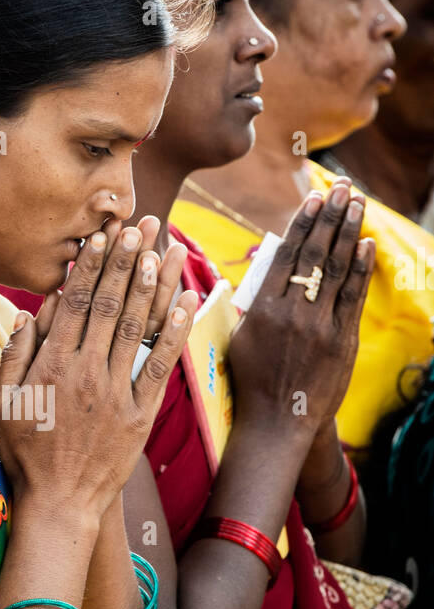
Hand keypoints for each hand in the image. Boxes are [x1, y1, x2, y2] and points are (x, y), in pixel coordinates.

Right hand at [0, 216, 197, 522]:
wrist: (59, 503)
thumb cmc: (26, 454)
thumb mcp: (4, 403)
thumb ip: (14, 356)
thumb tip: (29, 312)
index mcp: (52, 366)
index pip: (75, 303)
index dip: (91, 266)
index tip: (101, 235)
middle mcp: (85, 373)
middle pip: (110, 305)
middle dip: (125, 261)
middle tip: (138, 225)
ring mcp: (115, 393)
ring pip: (136, 327)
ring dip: (150, 284)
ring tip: (162, 248)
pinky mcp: (140, 414)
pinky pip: (160, 366)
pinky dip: (175, 332)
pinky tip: (187, 300)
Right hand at [228, 180, 374, 436]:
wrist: (277, 420)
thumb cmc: (253, 378)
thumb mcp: (241, 336)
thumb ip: (254, 301)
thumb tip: (269, 264)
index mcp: (262, 310)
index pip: (286, 255)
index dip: (302, 224)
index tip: (313, 198)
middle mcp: (291, 314)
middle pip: (315, 254)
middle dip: (330, 216)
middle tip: (341, 188)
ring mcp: (319, 327)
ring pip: (337, 269)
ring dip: (349, 232)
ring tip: (358, 202)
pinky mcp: (341, 341)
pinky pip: (353, 297)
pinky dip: (362, 268)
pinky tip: (367, 243)